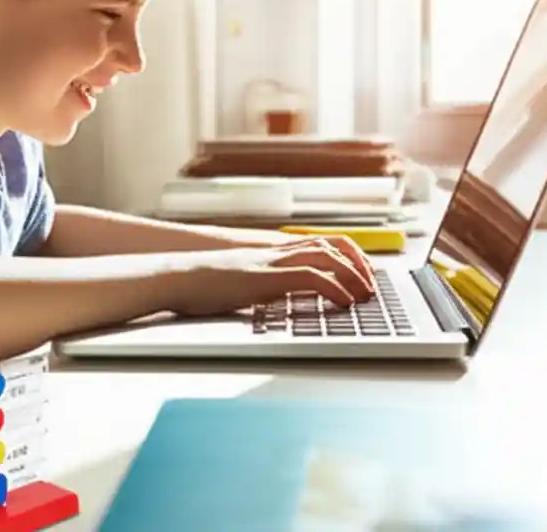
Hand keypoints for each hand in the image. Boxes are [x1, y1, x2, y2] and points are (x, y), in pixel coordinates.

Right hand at [169, 238, 377, 316]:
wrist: (175, 277)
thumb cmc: (198, 284)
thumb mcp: (236, 282)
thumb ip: (258, 285)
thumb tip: (269, 298)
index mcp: (269, 252)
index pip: (318, 242)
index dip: (344, 255)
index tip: (360, 271)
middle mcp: (275, 251)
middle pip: (331, 245)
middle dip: (357, 264)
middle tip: (371, 285)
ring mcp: (272, 262)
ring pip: (327, 258)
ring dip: (352, 276)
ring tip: (365, 296)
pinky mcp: (268, 277)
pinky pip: (313, 278)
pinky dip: (334, 289)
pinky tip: (343, 304)